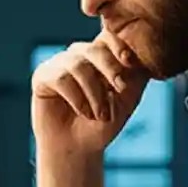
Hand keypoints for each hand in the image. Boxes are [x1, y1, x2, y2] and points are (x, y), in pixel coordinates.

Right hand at [32, 31, 148, 154]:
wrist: (79, 149)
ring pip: (78, 65)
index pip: (108, 37)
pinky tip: (84, 112)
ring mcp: (58, 64)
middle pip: (94, 48)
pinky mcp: (42, 76)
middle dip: (110, 68)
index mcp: (99, 55)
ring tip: (101, 115)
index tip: (130, 61)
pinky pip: (61, 78)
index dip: (119, 45)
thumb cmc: (104, 124)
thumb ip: (136, 76)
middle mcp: (78, 55)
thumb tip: (145, 56)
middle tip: (121, 89)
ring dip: (94, 92)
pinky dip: (77, 97)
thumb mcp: (127, 100)